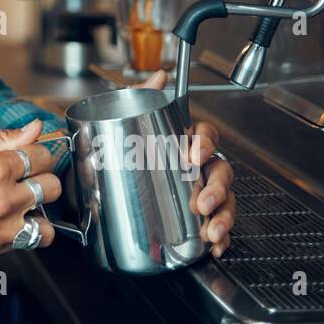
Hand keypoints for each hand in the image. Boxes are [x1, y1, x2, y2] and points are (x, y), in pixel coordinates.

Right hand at [0, 121, 61, 257]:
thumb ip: (4, 137)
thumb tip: (35, 128)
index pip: (44, 157)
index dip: (38, 153)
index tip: (30, 156)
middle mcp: (3, 200)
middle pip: (52, 188)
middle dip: (42, 179)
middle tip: (26, 178)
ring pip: (48, 223)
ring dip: (39, 212)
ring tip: (23, 205)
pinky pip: (28, 242)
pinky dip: (24, 231)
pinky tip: (9, 220)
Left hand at [133, 69, 236, 257]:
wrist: (98, 180)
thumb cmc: (119, 148)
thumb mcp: (122, 120)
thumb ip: (140, 97)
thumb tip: (159, 76)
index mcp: (183, 141)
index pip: (206, 136)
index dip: (206, 143)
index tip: (194, 153)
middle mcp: (197, 167)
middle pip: (221, 172)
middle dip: (217, 187)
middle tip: (202, 201)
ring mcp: (199, 191)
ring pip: (225, 201)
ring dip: (223, 216)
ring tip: (211, 230)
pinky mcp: (195, 217)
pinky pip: (216, 227)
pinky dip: (221, 239)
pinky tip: (216, 247)